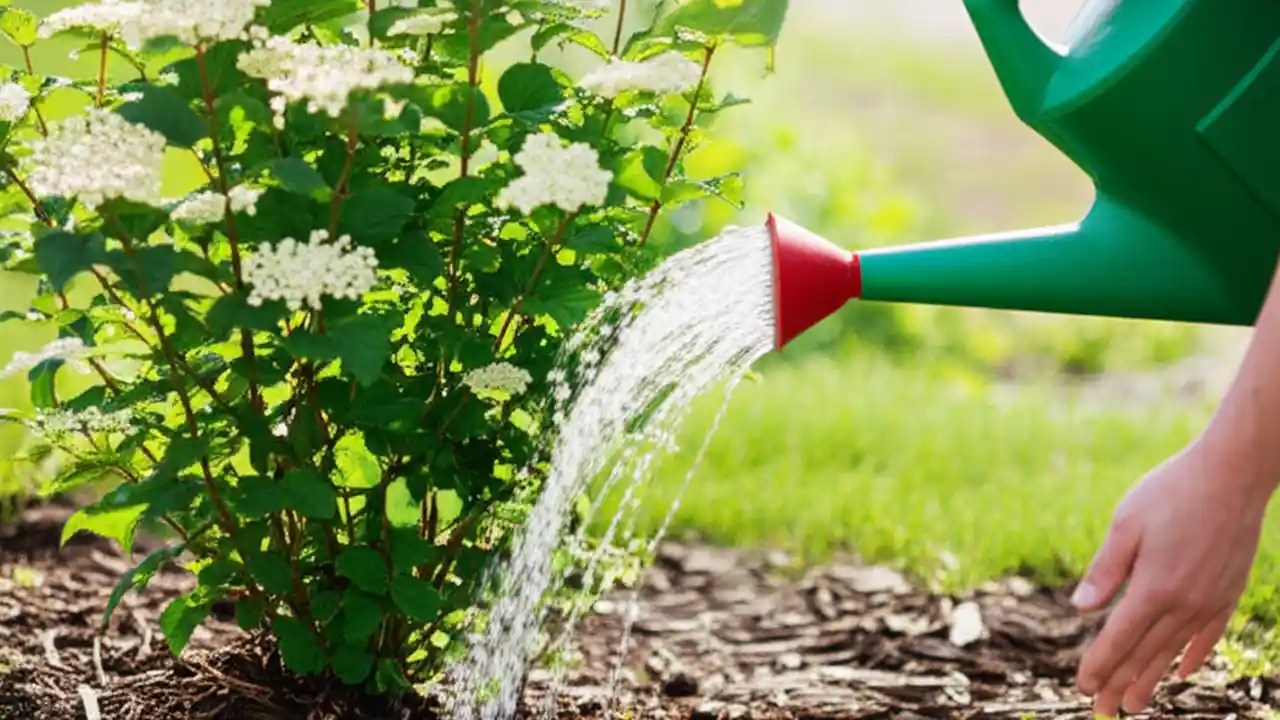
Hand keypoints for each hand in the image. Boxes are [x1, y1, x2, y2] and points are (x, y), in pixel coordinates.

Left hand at [1072, 436, 1271, 716]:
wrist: (1232, 475)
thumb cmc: (1170, 492)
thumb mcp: (1126, 524)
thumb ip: (1105, 570)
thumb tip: (1080, 609)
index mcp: (1153, 588)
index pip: (1118, 638)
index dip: (1099, 665)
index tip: (1082, 687)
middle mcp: (1184, 603)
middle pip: (1144, 653)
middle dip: (1120, 683)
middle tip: (1102, 711)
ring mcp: (1210, 601)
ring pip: (1174, 651)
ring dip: (1151, 679)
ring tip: (1135, 705)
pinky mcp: (1228, 593)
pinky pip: (1208, 635)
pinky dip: (1193, 655)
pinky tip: (1181, 672)